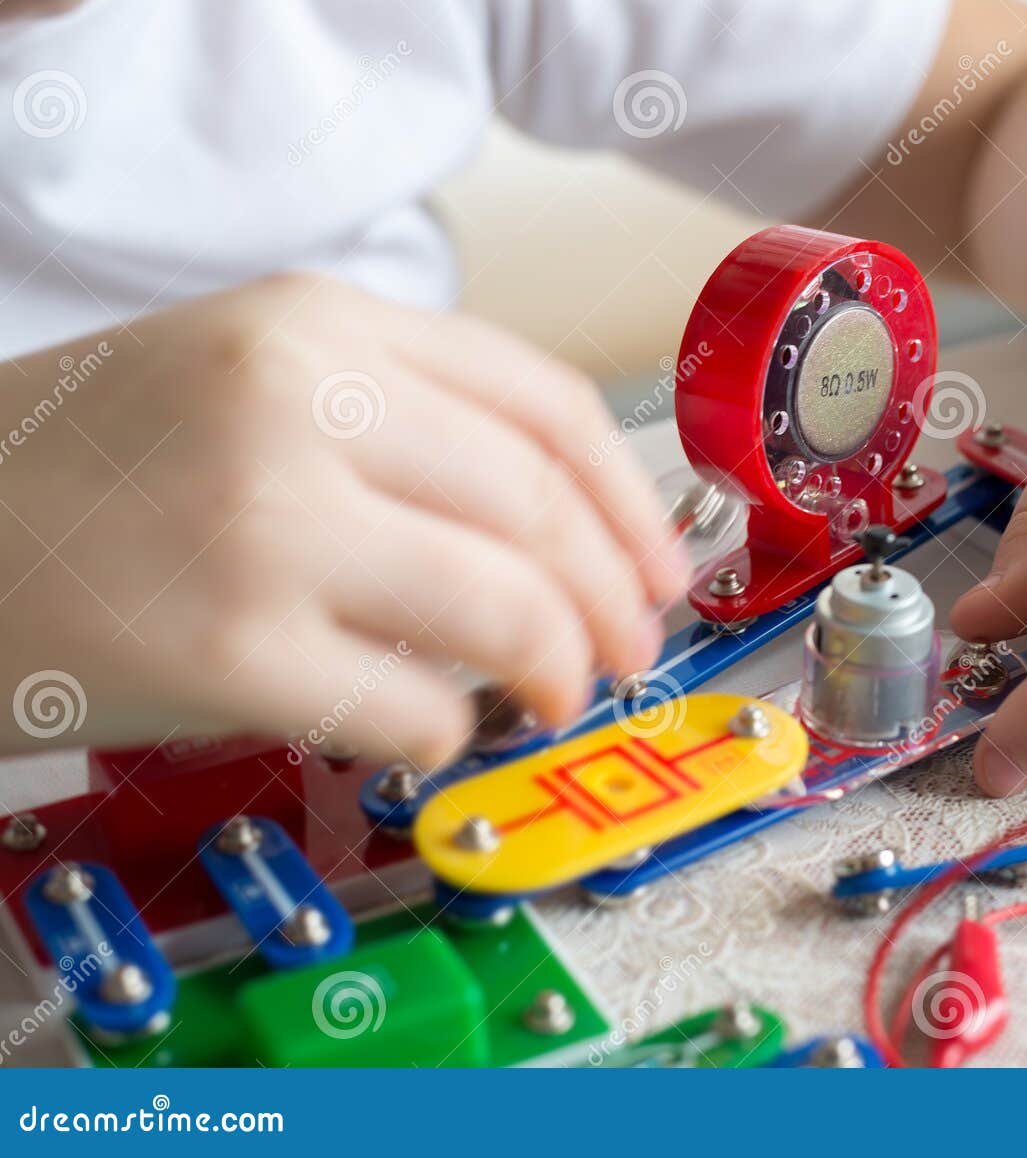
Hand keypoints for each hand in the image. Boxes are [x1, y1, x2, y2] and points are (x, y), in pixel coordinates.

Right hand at [0, 273, 687, 763]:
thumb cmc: (88, 467)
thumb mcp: (244, 378)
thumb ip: (397, 419)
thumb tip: (563, 526)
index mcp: (318, 323)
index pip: (548, 404)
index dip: (632, 502)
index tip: (658, 567)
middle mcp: (299, 401)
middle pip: (544, 509)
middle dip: (617, 602)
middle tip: (624, 654)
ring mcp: (264, 522)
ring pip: (507, 608)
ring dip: (558, 672)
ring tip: (548, 696)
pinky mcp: (228, 648)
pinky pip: (415, 706)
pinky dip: (448, 733)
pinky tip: (428, 730)